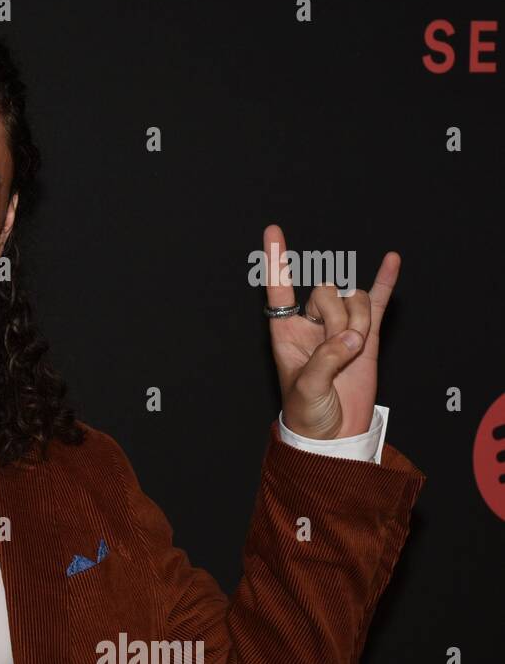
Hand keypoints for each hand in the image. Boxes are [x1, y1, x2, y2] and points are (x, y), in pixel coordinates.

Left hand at [262, 223, 400, 439]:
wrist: (333, 433)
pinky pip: (377, 302)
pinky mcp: (367, 334)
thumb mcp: (307, 388)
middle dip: (336, 318)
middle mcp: (312, 324)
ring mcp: (341, 326)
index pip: (279, 290)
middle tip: (337, 349)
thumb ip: (327, 359)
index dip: (277, 261)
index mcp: (287, 333)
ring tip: (352, 351)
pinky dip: (384, 282)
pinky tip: (391, 260)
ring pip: (353, 300)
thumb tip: (354, 337)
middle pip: (327, 294)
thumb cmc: (307, 413)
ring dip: (358, 321)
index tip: (273, 231)